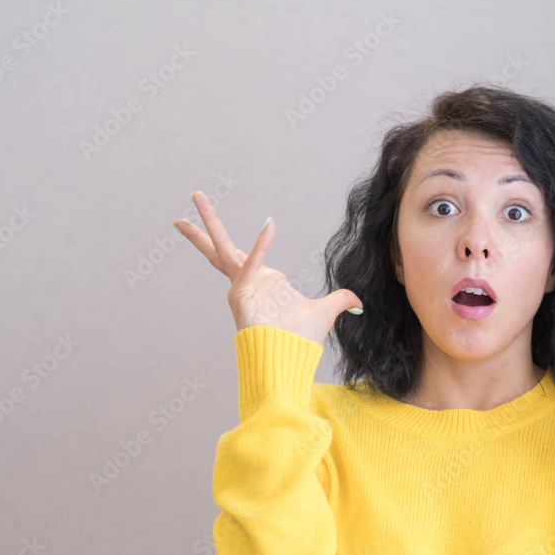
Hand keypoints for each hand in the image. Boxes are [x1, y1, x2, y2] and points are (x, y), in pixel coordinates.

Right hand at [174, 191, 362, 343]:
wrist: (289, 360)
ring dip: (208, 224)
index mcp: (262, 280)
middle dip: (206, 222)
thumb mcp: (324, 312)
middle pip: (221, 246)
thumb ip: (340, 300)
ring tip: (197, 196)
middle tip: (196, 194)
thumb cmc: (299, 340)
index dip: (247, 239)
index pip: (245, 254)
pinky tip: (270, 227)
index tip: (260, 222)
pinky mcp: (241, 296)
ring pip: (221, 249)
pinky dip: (260, 248)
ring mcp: (240, 287)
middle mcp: (247, 280)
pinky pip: (251, 266)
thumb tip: (357, 301)